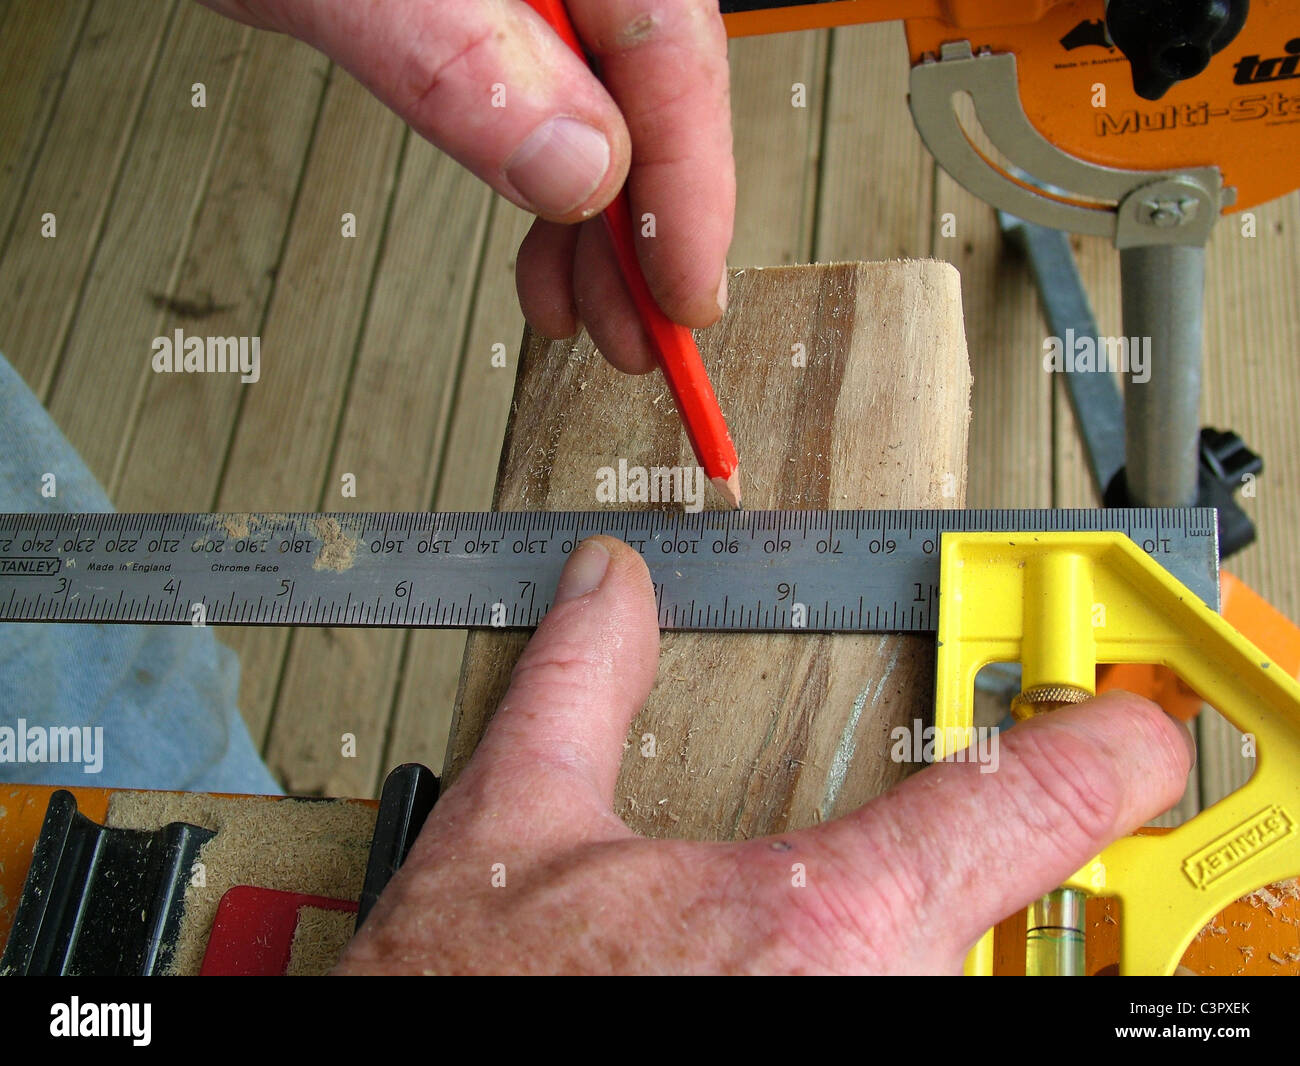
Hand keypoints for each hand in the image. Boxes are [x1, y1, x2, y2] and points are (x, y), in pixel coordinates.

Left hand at [201, 0, 734, 371]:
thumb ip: (460, 61)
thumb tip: (577, 166)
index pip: (669, 50)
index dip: (689, 192)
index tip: (687, 298)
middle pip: (650, 93)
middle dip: (645, 231)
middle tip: (638, 337)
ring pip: (607, 112)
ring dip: (599, 229)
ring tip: (584, 314)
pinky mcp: (497, 15)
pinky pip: (553, 106)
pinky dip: (552, 190)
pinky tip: (547, 248)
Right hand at [335, 536, 1193, 974]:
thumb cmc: (471, 997)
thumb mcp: (514, 820)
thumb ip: (584, 687)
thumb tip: (609, 589)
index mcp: (813, 923)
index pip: (1016, 810)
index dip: (1096, 754)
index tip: (1130, 732)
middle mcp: (869, 1009)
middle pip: (996, 918)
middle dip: (962, 870)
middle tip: (941, 825)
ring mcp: (868, 1057)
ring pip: (954, 979)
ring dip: (918, 937)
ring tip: (804, 926)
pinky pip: (910, 1008)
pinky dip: (887, 975)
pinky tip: (796, 966)